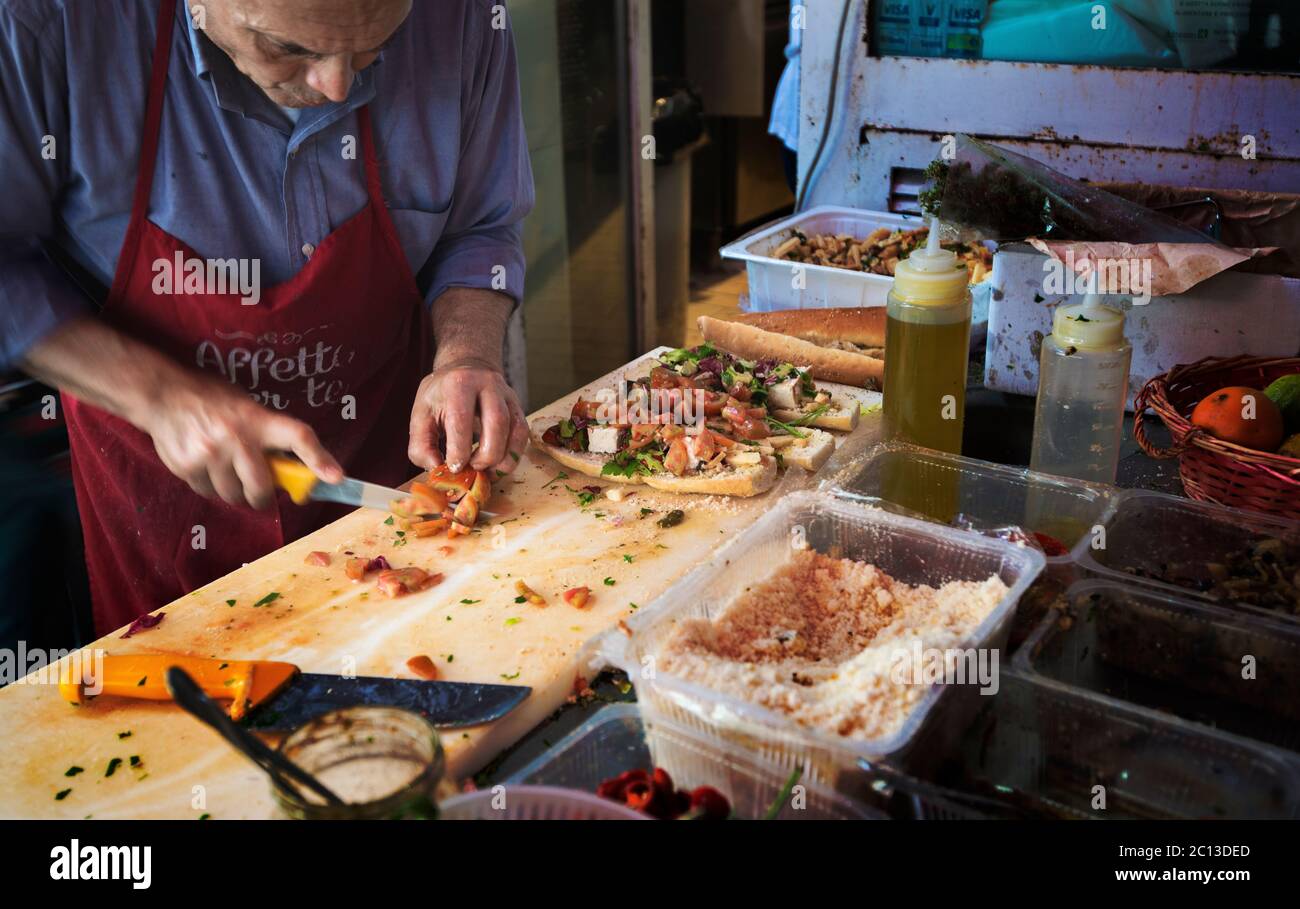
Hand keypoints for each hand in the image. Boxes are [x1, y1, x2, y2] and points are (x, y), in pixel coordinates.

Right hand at [144, 374, 343, 508]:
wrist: (161, 395)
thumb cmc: (212, 401)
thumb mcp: (246, 407)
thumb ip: (267, 436)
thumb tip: (294, 473)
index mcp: (257, 418)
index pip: (298, 437)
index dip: (319, 459)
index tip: (336, 478)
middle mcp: (235, 436)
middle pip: (261, 488)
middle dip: (263, 498)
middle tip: (261, 495)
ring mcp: (209, 453)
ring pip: (233, 496)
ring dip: (234, 492)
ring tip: (226, 470)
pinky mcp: (186, 467)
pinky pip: (207, 493)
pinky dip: (210, 487)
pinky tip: (204, 466)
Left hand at [408, 359, 528, 475]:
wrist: (466, 368)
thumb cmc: (441, 395)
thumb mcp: (421, 414)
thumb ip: (421, 445)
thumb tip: (436, 469)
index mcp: (459, 384)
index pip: (462, 420)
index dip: (459, 451)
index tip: (454, 467)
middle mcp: (487, 385)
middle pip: (497, 422)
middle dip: (486, 455)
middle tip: (473, 468)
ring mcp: (506, 395)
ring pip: (515, 429)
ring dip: (503, 458)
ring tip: (487, 471)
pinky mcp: (517, 406)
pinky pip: (523, 433)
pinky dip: (514, 454)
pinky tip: (499, 464)